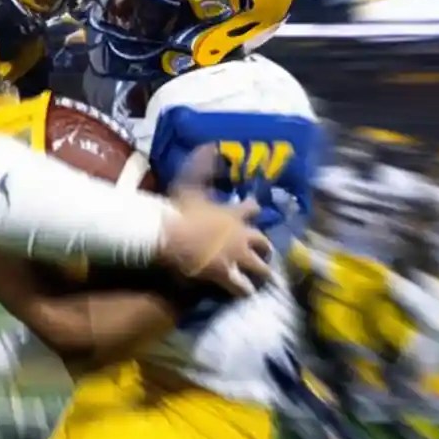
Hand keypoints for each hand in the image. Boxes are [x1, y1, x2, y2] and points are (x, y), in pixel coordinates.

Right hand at [157, 146, 272, 295]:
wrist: (173, 237)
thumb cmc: (180, 210)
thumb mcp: (190, 184)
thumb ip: (201, 167)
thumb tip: (209, 146)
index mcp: (234, 214)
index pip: (253, 209)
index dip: (254, 210)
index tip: (255, 210)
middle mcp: (242, 235)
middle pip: (264, 242)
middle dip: (265, 248)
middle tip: (264, 252)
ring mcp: (237, 258)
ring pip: (260, 268)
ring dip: (261, 272)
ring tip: (260, 277)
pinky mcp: (228, 276)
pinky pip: (242, 287)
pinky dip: (243, 290)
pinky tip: (244, 293)